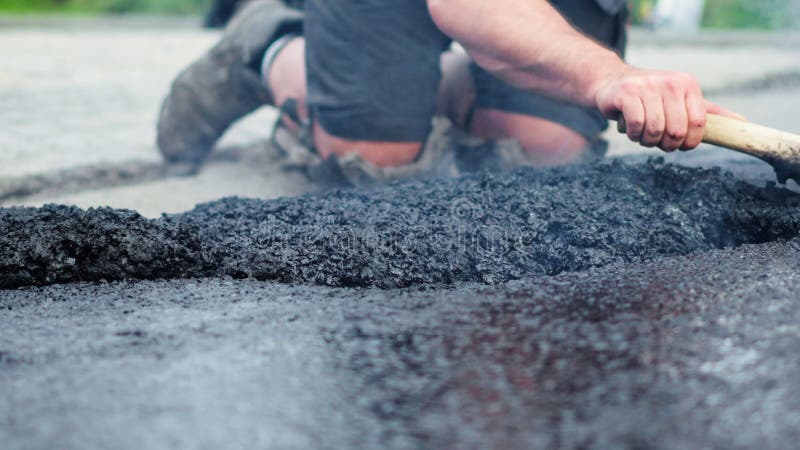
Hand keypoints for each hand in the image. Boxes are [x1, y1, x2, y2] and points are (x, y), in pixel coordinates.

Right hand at [594, 67, 743, 151]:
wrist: (610, 81)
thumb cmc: (648, 96)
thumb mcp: (680, 100)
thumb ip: (707, 112)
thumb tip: (741, 121)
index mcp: (688, 85)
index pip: (698, 124)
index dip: (688, 142)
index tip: (678, 144)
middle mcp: (670, 82)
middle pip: (676, 131)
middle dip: (665, 144)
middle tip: (656, 141)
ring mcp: (647, 86)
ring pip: (655, 130)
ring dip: (646, 140)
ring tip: (641, 133)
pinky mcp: (627, 93)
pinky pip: (637, 124)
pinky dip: (633, 134)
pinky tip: (629, 129)